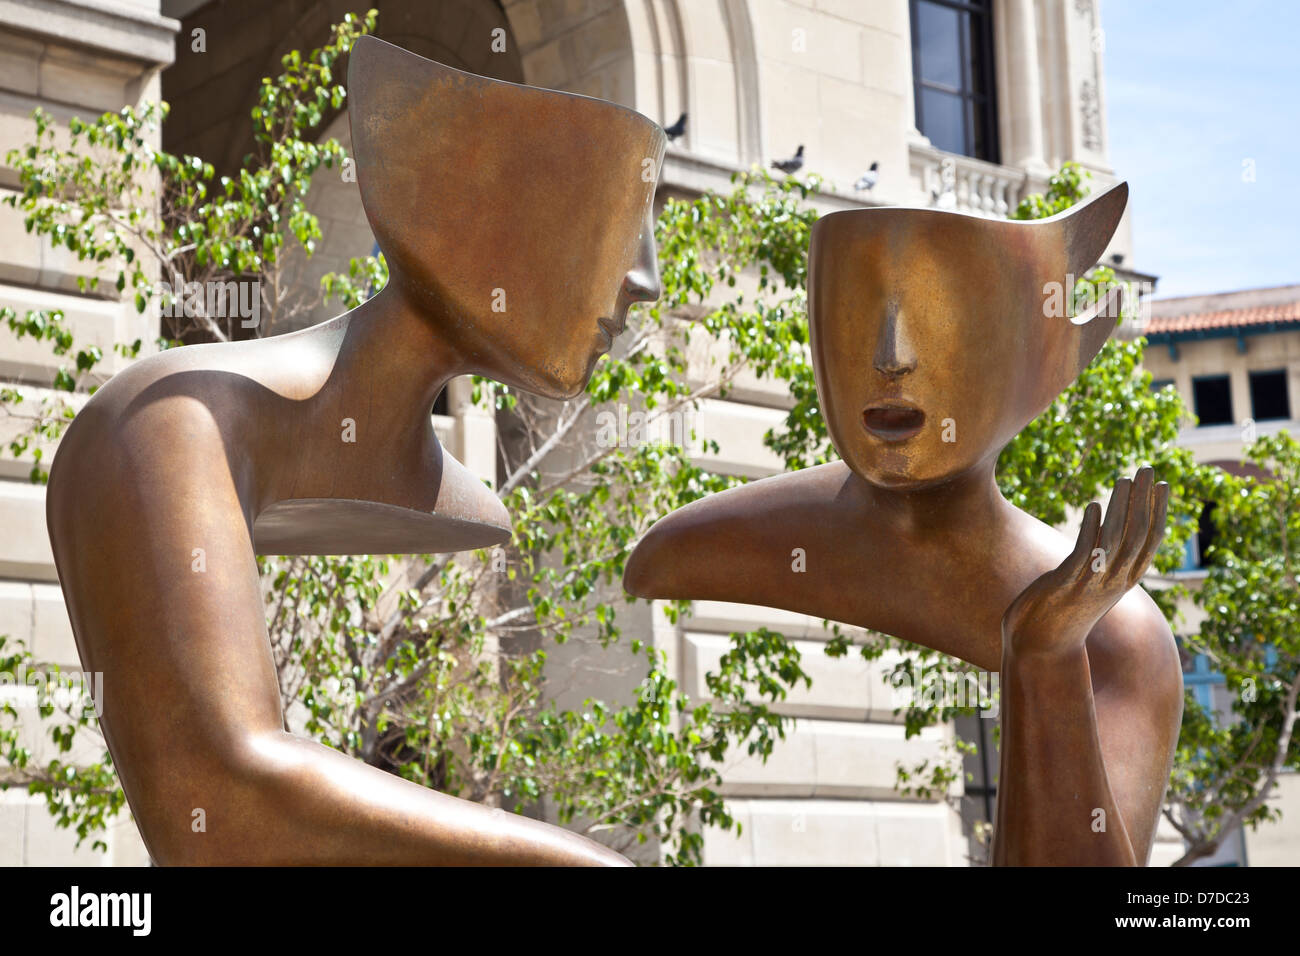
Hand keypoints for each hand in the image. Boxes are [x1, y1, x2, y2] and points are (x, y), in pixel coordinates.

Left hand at [1002, 466, 1169, 657]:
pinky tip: (1094, 505)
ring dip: (1121, 508)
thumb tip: (1109, 530)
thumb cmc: (1064, 611)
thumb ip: (1103, 560)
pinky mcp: (1067, 584)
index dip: (1158, 511)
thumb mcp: (1091, 583)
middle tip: (1148, 469)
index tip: (1162, 484)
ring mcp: (1092, 583)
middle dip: (1144, 500)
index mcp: (1124, 579)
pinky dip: (1092, 528)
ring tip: (1124, 479)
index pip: (1150, 541)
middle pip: (1138, 535)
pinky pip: (1085, 552)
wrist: (1041, 644)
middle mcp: (1115, 581)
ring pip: (1116, 540)